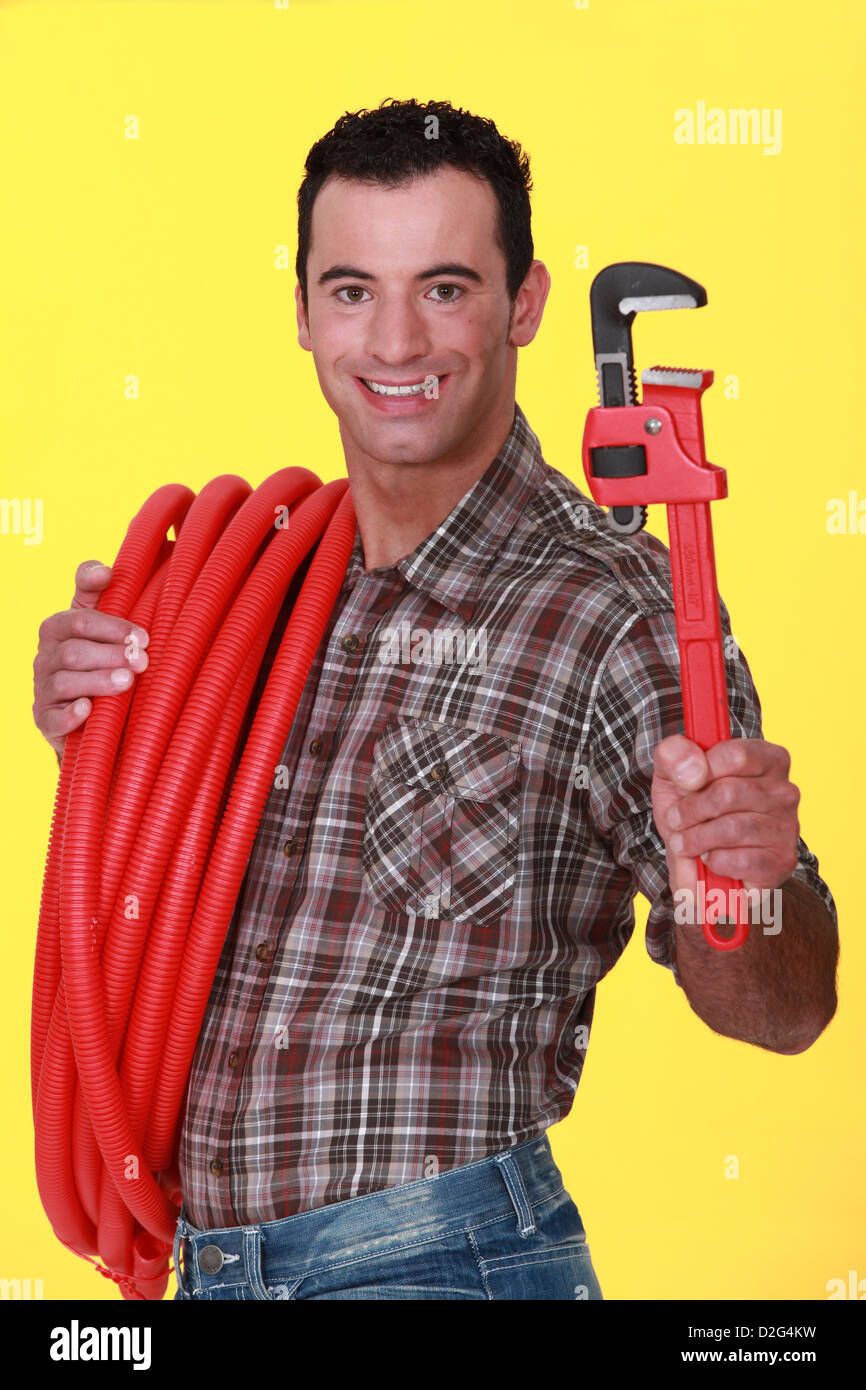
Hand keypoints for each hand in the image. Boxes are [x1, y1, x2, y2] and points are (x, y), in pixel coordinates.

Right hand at [33, 560, 149, 759]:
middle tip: (143, 661)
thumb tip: (105, 569)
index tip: (143, 636)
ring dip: (99, 680)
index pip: (80, 619)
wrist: (91, 711)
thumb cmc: (99, 659)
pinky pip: (53, 718)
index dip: (113, 626)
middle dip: (112, 654)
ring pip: (65, 681)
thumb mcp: (98, 624)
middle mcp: (45, 657)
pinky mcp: (45, 720)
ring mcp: (43, 689)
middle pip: (75, 651)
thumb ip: (97, 593)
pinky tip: (89, 709)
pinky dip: (71, 715)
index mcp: (57, 628)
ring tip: (128, 682)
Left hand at [651, 734, 800, 901]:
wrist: (698, 862)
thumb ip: (674, 753)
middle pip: (729, 793)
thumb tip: (693, 770)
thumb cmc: (692, 808)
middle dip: (691, 810)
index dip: (700, 773)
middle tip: (676, 819)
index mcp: (767, 759)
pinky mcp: (782, 860)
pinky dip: (714, 861)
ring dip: (697, 838)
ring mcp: (788, 826)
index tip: (683, 787)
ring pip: (733, 828)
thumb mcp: (673, 772)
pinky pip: (741, 860)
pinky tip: (710, 857)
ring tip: (683, 842)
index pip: (735, 756)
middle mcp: (785, 790)